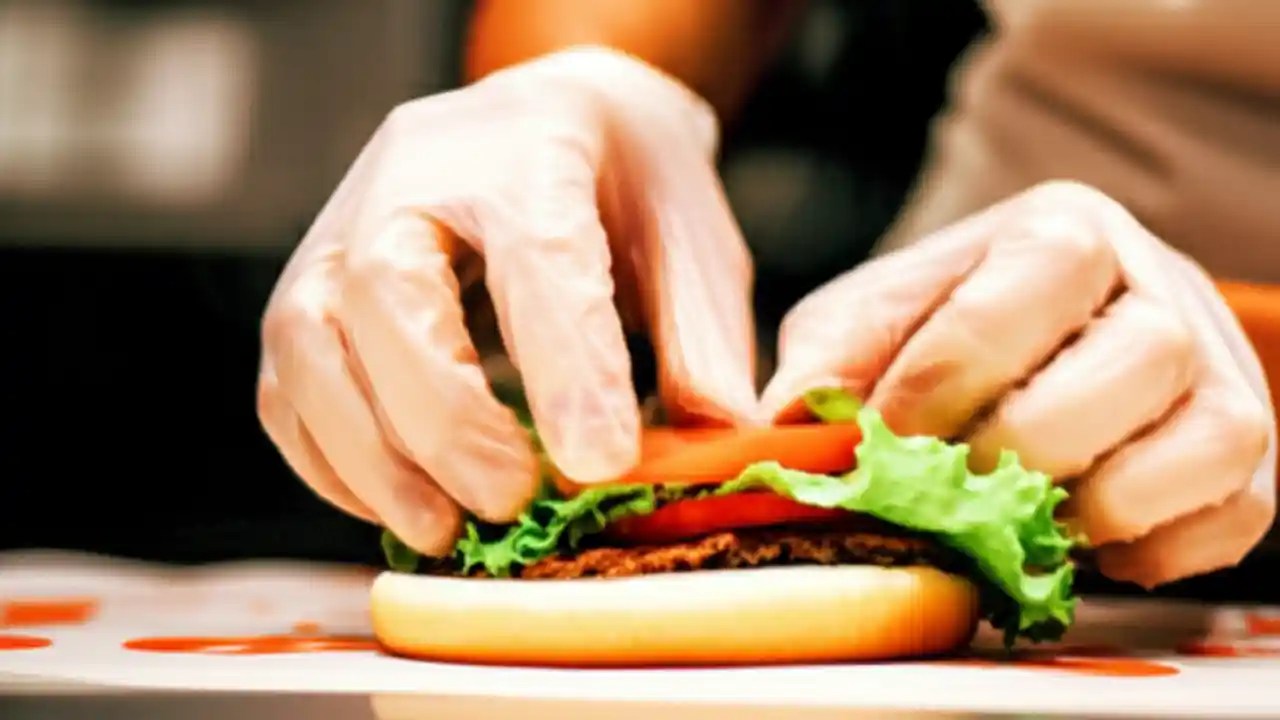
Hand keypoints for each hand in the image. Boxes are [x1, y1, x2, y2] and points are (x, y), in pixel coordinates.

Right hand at [256, 47, 757, 555]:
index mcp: (534, 142)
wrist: (542, 121)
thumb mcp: (692, 242)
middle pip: (387, 291)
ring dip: (370, 456)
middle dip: (445, 418)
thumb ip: (703, 344)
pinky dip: (331, 461)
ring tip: (444, 529)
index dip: (564, 361)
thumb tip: (712, 453)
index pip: (536, 248)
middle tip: (512, 500)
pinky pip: (285, 384)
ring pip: (308, 340)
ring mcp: (342, 225)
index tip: (600, 463)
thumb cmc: (626, 183)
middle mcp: (415, 170)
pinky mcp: (309, 284)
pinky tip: (399, 503)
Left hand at [760, 181, 1275, 587]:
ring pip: (1212, 438)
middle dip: (1022, 450)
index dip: (936, 391)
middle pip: (1133, 363)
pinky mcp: (1250, 449)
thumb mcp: (868, 320)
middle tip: (951, 493)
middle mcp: (1161, 285)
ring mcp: (1222, 367)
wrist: (1036, 337)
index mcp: (1063, 229)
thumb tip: (784, 419)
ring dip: (1102, 505)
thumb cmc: (943, 325)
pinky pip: (1242, 511)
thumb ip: (829, 359)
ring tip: (1020, 523)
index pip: (1013, 304)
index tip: (880, 445)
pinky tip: (1085, 545)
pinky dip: (1161, 548)